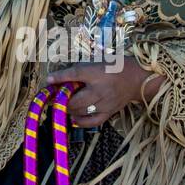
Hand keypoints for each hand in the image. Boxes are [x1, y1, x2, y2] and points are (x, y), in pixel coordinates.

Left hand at [45, 58, 163, 129]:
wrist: (136, 79)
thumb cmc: (114, 67)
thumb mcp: (96, 63)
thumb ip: (78, 70)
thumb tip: (57, 79)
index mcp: (98, 72)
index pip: (76, 74)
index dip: (60, 77)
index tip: (48, 80)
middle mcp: (101, 89)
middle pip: (76, 99)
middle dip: (63, 100)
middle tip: (57, 98)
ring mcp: (105, 103)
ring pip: (81, 111)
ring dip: (70, 109)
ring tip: (66, 104)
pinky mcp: (109, 113)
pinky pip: (92, 122)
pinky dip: (80, 121)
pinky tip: (74, 117)